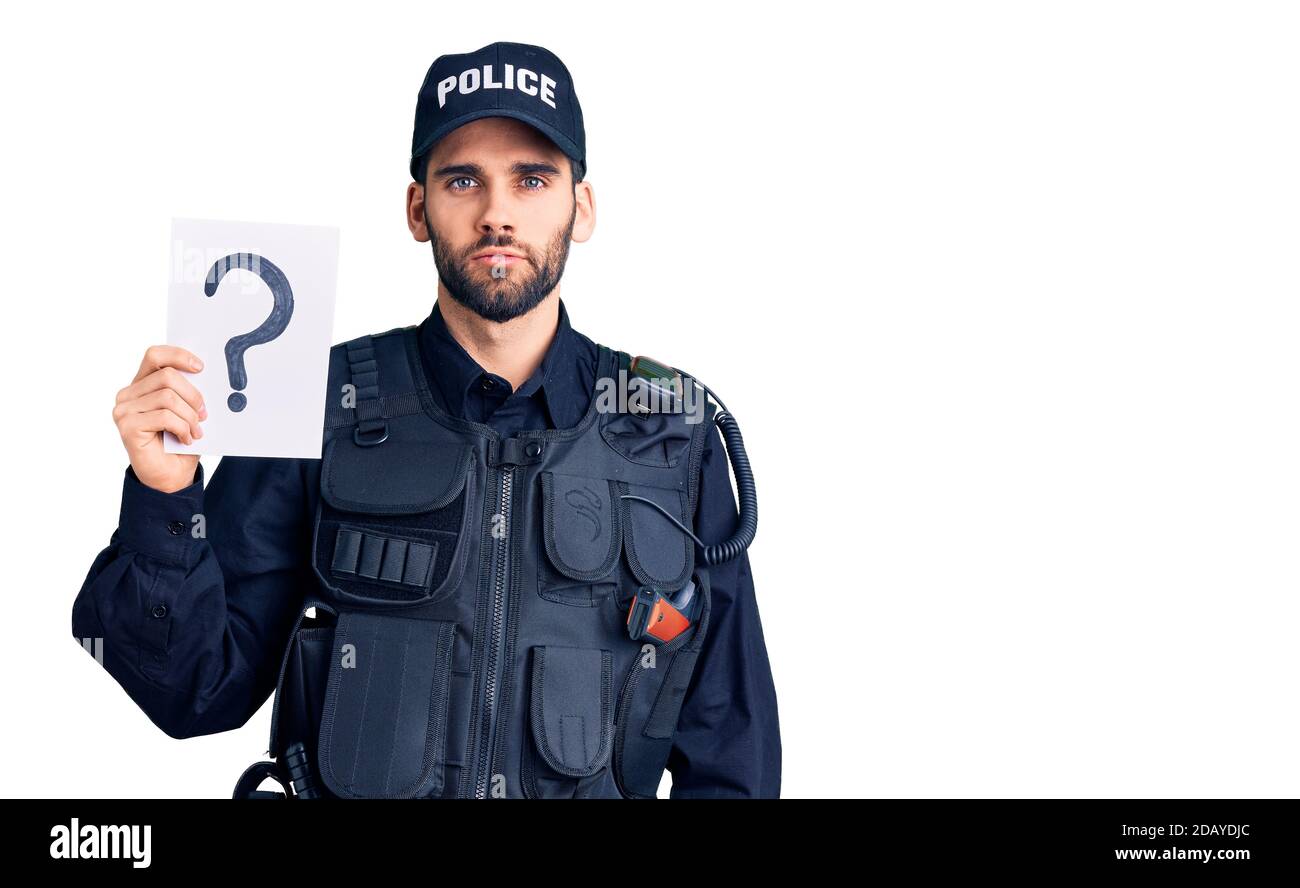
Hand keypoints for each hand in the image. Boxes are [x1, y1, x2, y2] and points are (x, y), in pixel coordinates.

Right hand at [114, 345, 207, 493]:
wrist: (170, 477)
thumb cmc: (179, 442)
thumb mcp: (187, 411)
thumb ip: (188, 392)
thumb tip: (205, 373)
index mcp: (142, 385)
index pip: (155, 355)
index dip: (178, 355)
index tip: (201, 367)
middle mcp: (128, 394)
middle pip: (167, 376)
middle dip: (193, 395)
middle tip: (204, 414)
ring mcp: (124, 410)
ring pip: (168, 396)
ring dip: (190, 416)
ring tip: (195, 431)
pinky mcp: (128, 426)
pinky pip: (164, 416)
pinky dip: (183, 428)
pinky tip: (186, 439)